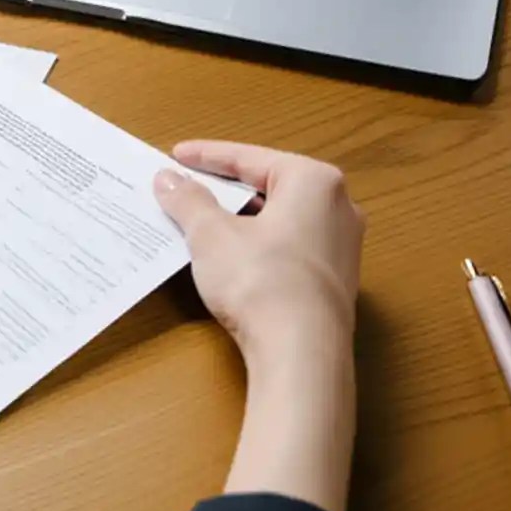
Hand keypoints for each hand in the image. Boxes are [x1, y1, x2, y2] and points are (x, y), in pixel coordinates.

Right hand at [152, 139, 365, 510]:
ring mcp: (341, 246)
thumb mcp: (211, 235)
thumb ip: (189, 200)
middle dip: (224, 189)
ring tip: (200, 222)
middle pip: (269, 186)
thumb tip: (169, 180)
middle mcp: (338, 207)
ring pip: (280, 218)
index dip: (207, 156)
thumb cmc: (262, 283)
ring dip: (240, 219)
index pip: (250, 158)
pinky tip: (229, 256)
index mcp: (314, 181)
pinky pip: (288, 247)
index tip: (176, 156)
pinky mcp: (333, 280)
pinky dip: (257, 244)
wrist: (301, 353)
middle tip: (186, 187)